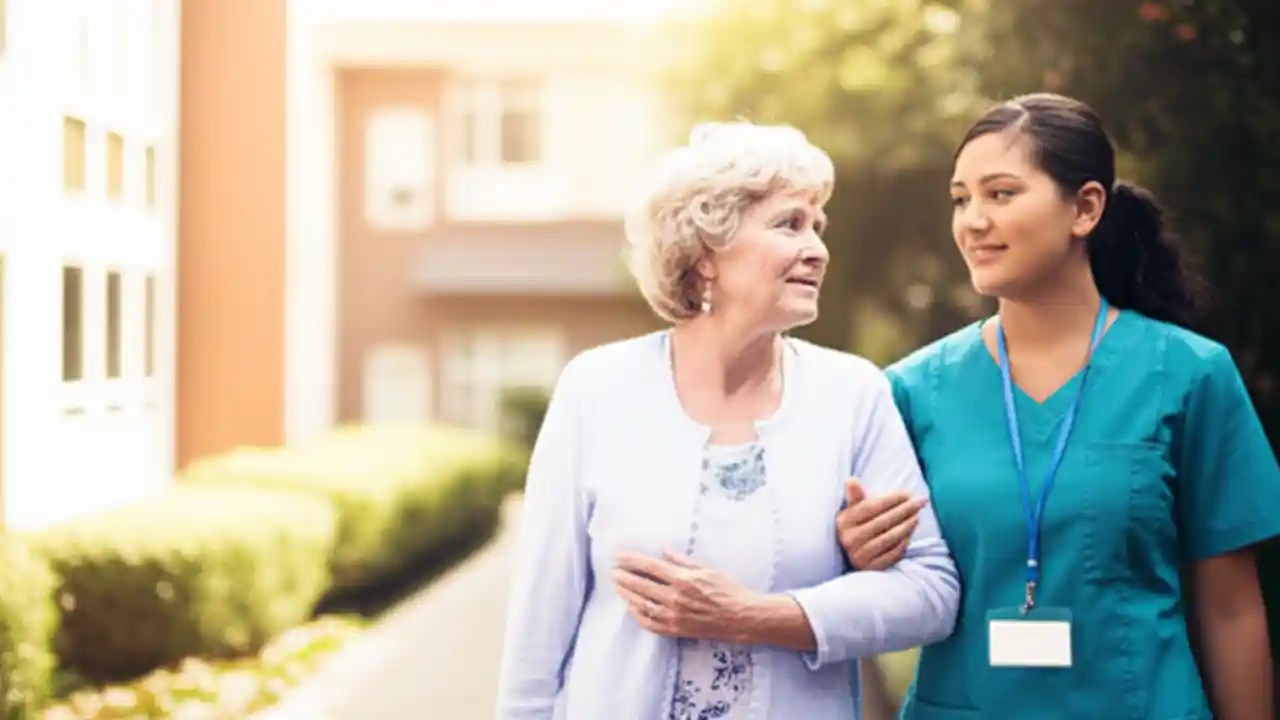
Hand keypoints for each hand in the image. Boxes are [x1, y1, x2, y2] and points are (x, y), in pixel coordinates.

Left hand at [612, 550, 760, 642]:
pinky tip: (631, 607)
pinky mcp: (676, 630)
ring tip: (618, 585)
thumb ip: (683, 561)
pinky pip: (650, 623)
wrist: (740, 617)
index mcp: (683, 579)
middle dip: (624, 576)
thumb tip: (663, 551)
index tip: (619, 555)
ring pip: (642, 604)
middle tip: (613, 570)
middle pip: (641, 585)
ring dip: (627, 594)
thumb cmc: (727, 589)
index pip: (650, 567)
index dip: (632, 560)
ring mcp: (674, 616)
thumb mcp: (707, 568)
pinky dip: (638, 615)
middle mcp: (675, 598)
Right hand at [836, 477, 926, 570]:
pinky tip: (911, 532)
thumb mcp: (852, 510)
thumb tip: (852, 480)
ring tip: (918, 515)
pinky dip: (904, 541)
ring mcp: (860, 555)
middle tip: (921, 501)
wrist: (851, 556)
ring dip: (907, 525)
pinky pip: (892, 553)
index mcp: (843, 521)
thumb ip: (855, 495)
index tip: (908, 493)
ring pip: (889, 537)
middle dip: (904, 509)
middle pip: (883, 521)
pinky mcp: (871, 568)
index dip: (892, 499)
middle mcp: (849, 539)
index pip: (871, 507)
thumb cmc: (856, 526)